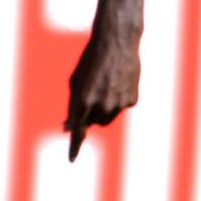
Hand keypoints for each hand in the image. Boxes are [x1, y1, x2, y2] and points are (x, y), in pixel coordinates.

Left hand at [64, 26, 140, 161]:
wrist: (117, 41)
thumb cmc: (90, 60)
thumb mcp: (76, 81)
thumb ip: (72, 105)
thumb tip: (68, 128)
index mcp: (83, 99)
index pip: (78, 129)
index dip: (75, 146)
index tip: (72, 159)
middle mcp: (101, 104)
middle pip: (92, 123)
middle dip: (89, 116)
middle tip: (91, 97)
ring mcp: (119, 104)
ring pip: (107, 118)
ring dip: (103, 109)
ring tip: (104, 86)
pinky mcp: (132, 100)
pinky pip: (120, 108)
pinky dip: (117, 100)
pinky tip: (117, 82)